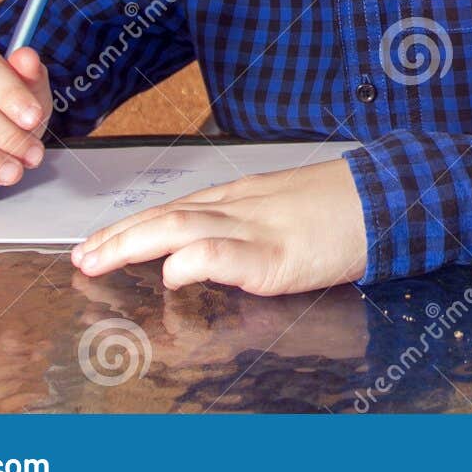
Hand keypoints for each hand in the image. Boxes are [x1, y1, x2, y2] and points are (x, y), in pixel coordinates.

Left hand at [69, 157, 369, 294]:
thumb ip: (249, 230)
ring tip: (101, 261)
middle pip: (166, 215)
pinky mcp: (278, 255)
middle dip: (118, 236)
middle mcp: (241, 208)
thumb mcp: (287, 212)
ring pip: (183, 228)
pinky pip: (227, 253)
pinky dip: (194, 261)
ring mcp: (258, 229)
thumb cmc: (346, 209)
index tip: (95, 241)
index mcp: (243, 199)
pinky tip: (171, 273)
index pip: (173, 209)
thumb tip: (210, 252)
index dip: (130, 225)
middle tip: (81, 256)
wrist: (390, 197)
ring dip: (135, 244)